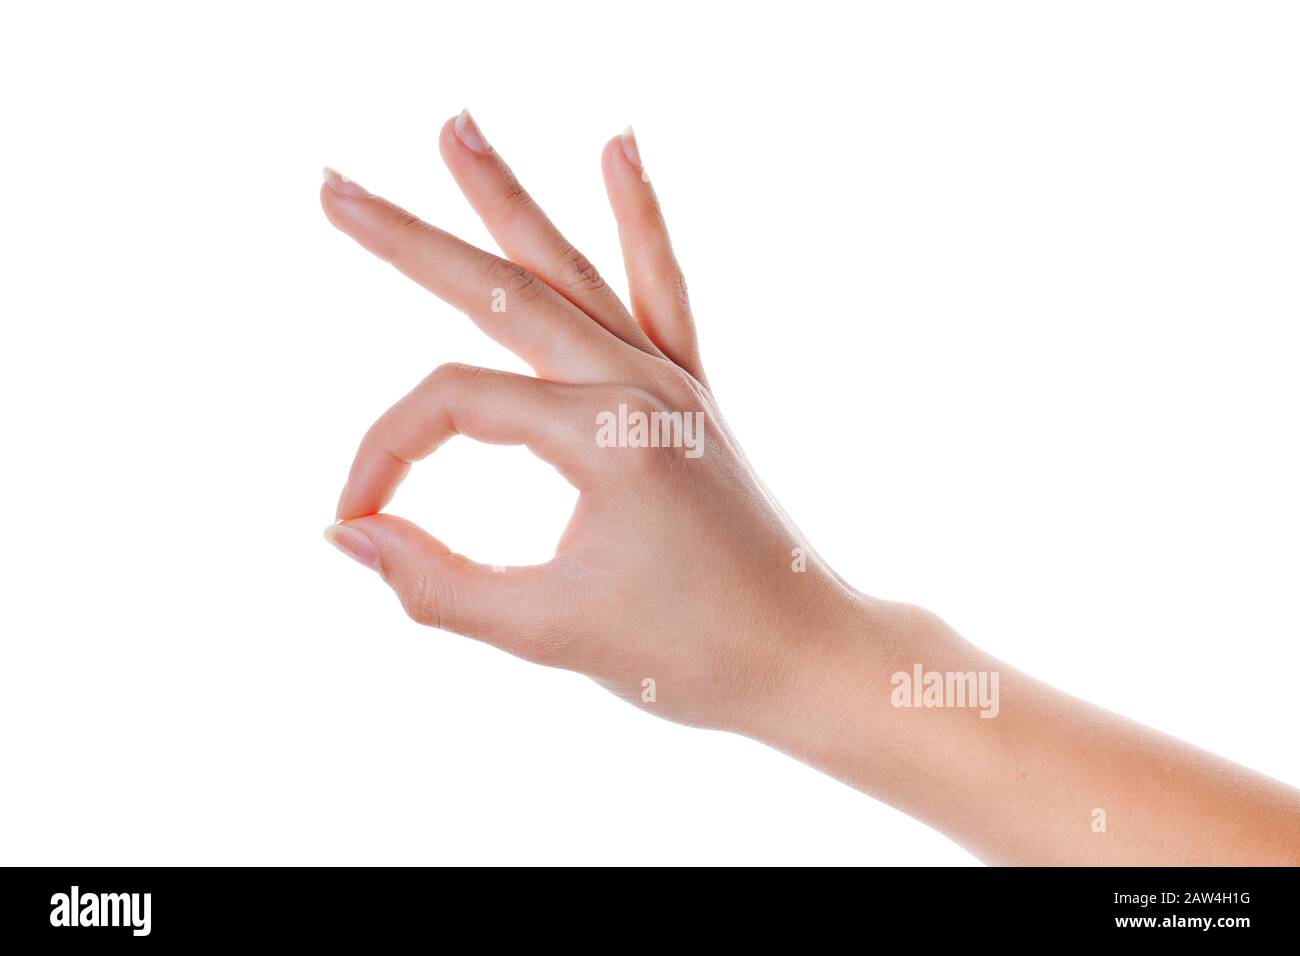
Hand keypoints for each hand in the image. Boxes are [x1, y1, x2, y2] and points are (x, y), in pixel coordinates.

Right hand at [320, 112, 872, 731]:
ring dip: (509, 199)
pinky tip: (620, 146)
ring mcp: (670, 378)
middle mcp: (640, 384)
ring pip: (571, 270)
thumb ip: (437, 585)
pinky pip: (660, 287)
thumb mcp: (551, 632)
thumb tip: (345, 537)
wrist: (804, 655)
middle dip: (410, 240)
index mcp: (607, 434)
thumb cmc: (693, 654)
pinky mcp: (688, 389)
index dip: (385, 453)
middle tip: (333, 188)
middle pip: (501, 293)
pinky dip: (639, 218)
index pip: (454, 405)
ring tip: (456, 125)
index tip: (354, 517)